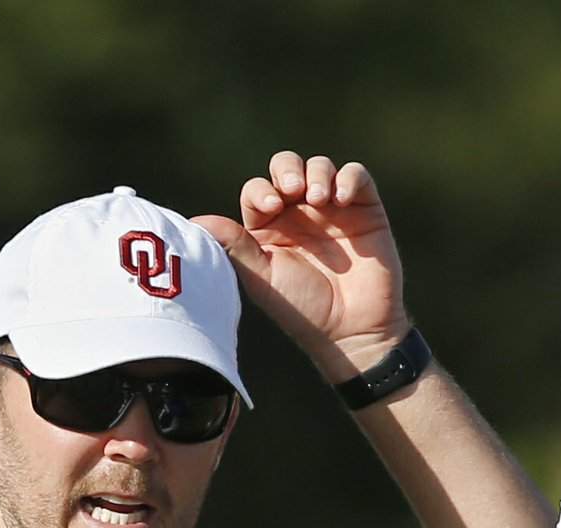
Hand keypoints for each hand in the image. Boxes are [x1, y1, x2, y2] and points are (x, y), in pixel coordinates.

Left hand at [195, 152, 412, 381]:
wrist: (352, 327)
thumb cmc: (303, 307)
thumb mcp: (264, 278)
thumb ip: (234, 247)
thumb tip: (196, 222)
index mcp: (270, 227)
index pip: (258, 190)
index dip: (262, 191)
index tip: (271, 208)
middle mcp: (299, 212)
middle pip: (287, 166)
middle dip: (288, 169)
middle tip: (293, 189)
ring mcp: (332, 208)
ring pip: (321, 167)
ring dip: (318, 173)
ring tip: (319, 199)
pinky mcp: (365, 209)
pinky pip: (357, 176)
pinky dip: (348, 179)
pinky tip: (342, 199)